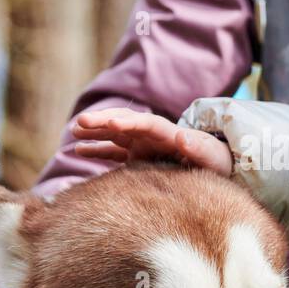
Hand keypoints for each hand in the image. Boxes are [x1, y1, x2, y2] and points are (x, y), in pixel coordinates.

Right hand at [69, 108, 232, 175]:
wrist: (214, 166)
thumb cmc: (215, 162)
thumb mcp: (211, 157)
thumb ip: (197, 148)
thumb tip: (183, 136)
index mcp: (168, 133)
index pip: (146, 123)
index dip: (129, 121)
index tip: (111, 122)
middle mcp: (151, 135)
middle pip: (124, 122)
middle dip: (103, 121)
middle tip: (80, 122)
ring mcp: (142, 144)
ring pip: (114, 133)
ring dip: (95, 130)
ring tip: (73, 130)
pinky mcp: (136, 156)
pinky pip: (112, 150)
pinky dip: (96, 148)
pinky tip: (77, 149)